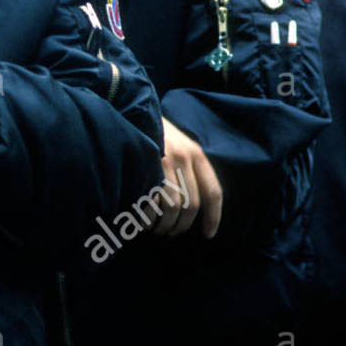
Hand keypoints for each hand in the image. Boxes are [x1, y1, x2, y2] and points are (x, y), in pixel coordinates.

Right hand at [150, 117, 222, 238]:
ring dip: (163, 225)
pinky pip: (150, 201)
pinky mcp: (144, 165)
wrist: (132, 112)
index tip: (208, 234)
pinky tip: (142, 221)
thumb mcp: (181, 145)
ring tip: (156, 229)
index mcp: (196, 154)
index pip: (213, 192)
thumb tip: (191, 208)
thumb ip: (190, 170)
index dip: (213, 217)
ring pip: (171, 207)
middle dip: (180, 226)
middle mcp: (184, 158)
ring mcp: (163, 161)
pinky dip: (146, 217)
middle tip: (170, 233)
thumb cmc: (157, 134)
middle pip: (191, 205)